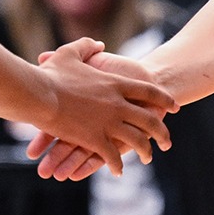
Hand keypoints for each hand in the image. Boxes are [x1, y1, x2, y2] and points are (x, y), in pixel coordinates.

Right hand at [33, 40, 173, 176]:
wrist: (38, 94)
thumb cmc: (51, 73)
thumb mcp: (70, 53)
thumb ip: (87, 46)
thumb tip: (98, 44)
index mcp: (115, 84)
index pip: (149, 91)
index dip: (164, 99)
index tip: (175, 107)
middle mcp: (118, 104)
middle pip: (150, 120)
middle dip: (161, 133)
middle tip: (166, 142)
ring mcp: (108, 123)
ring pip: (137, 141)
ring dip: (145, 151)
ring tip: (148, 158)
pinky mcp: (94, 140)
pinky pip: (112, 156)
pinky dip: (117, 165)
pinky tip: (119, 171)